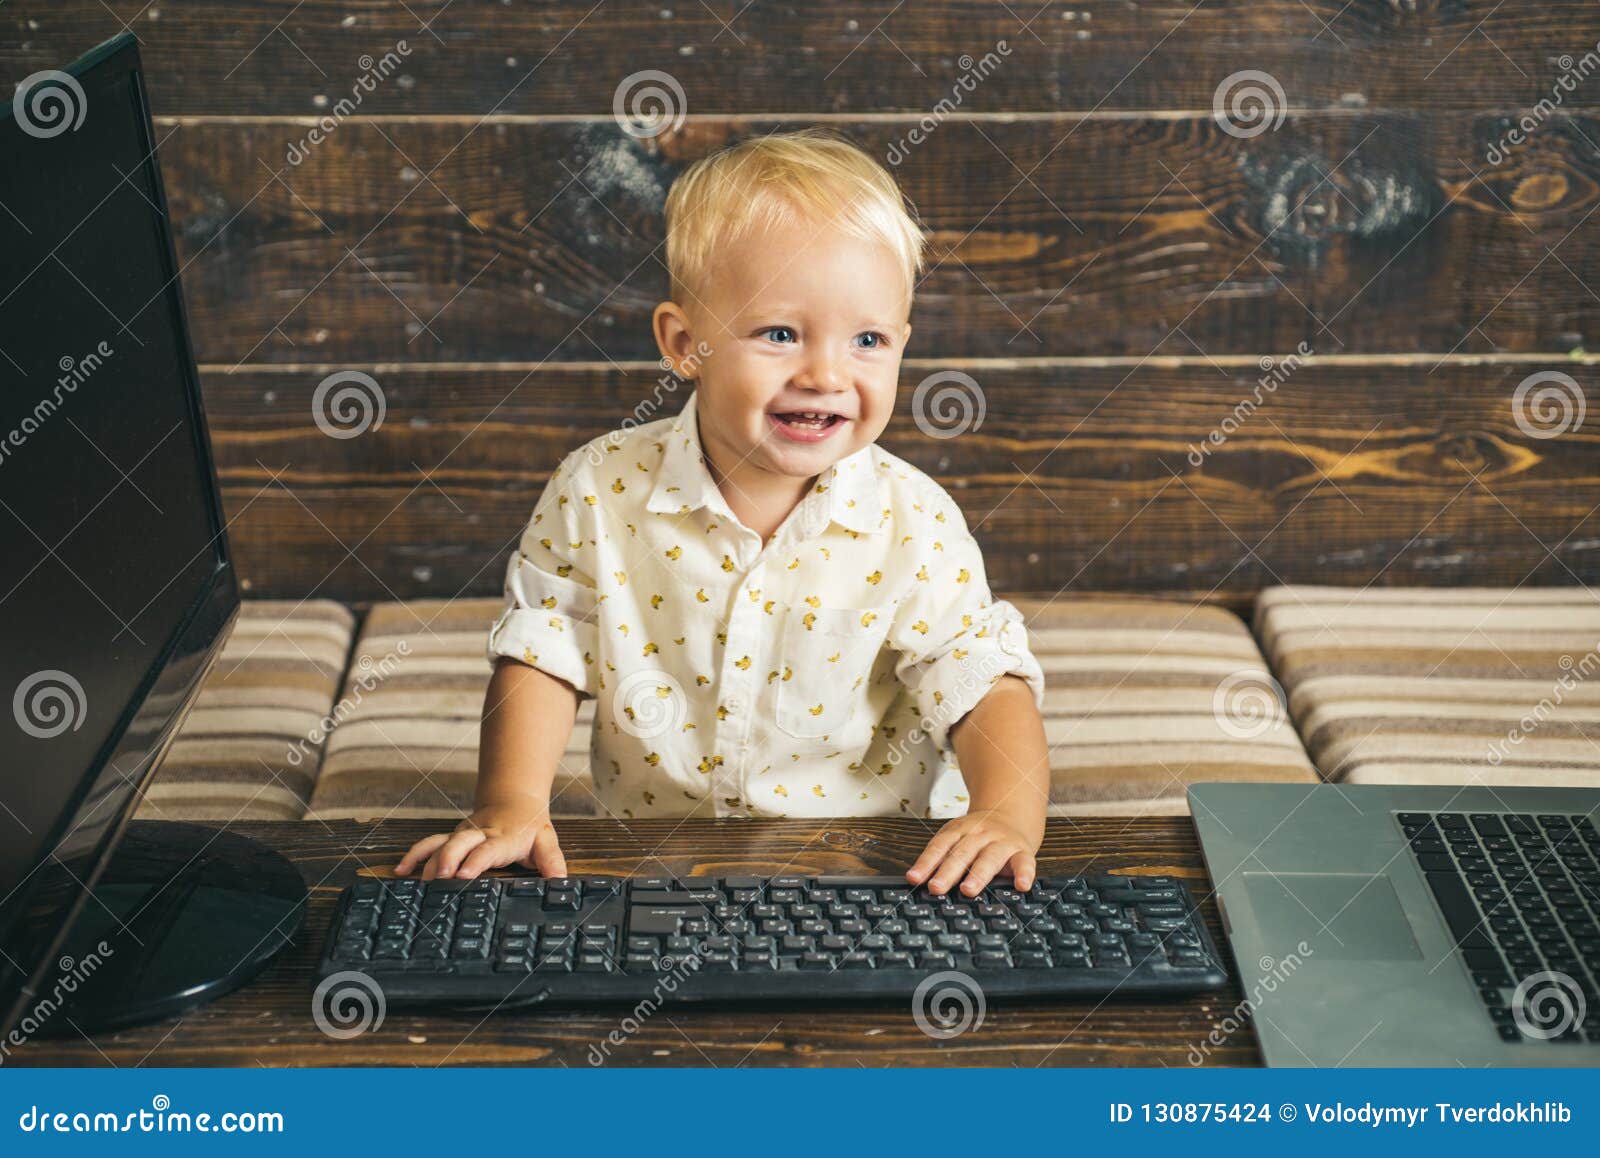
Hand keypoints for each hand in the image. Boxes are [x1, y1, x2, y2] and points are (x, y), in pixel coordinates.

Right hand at [393, 803, 565, 880]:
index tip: (464, 875)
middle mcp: (478, 835)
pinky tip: (401, 871)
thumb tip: (560, 881)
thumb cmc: (530, 826)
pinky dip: (414, 856)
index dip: (475, 861)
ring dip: (426, 861)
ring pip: (439, 844)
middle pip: (458, 844)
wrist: (515, 801)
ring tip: (416, 882)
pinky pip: (428, 844)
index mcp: (502, 838)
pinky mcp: (451, 838)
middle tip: (438, 879)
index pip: (487, 849)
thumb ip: (552, 861)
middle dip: (446, 860)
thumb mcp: (546, 842)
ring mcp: (461, 835)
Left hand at [905, 808, 1041, 896]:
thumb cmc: (977, 837)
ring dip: (978, 874)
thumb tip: (915, 881)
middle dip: (948, 871)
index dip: (926, 862)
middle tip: (935, 887)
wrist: (1009, 815)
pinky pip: (1024, 863)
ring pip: (989, 858)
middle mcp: (979, 834)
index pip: (940, 846)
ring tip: (967, 890)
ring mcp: (1001, 842)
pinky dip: (1024, 874)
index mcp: (959, 830)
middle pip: (962, 853)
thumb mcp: (956, 840)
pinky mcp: (1022, 852)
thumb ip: (940, 859)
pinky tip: (1021, 886)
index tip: (914, 878)